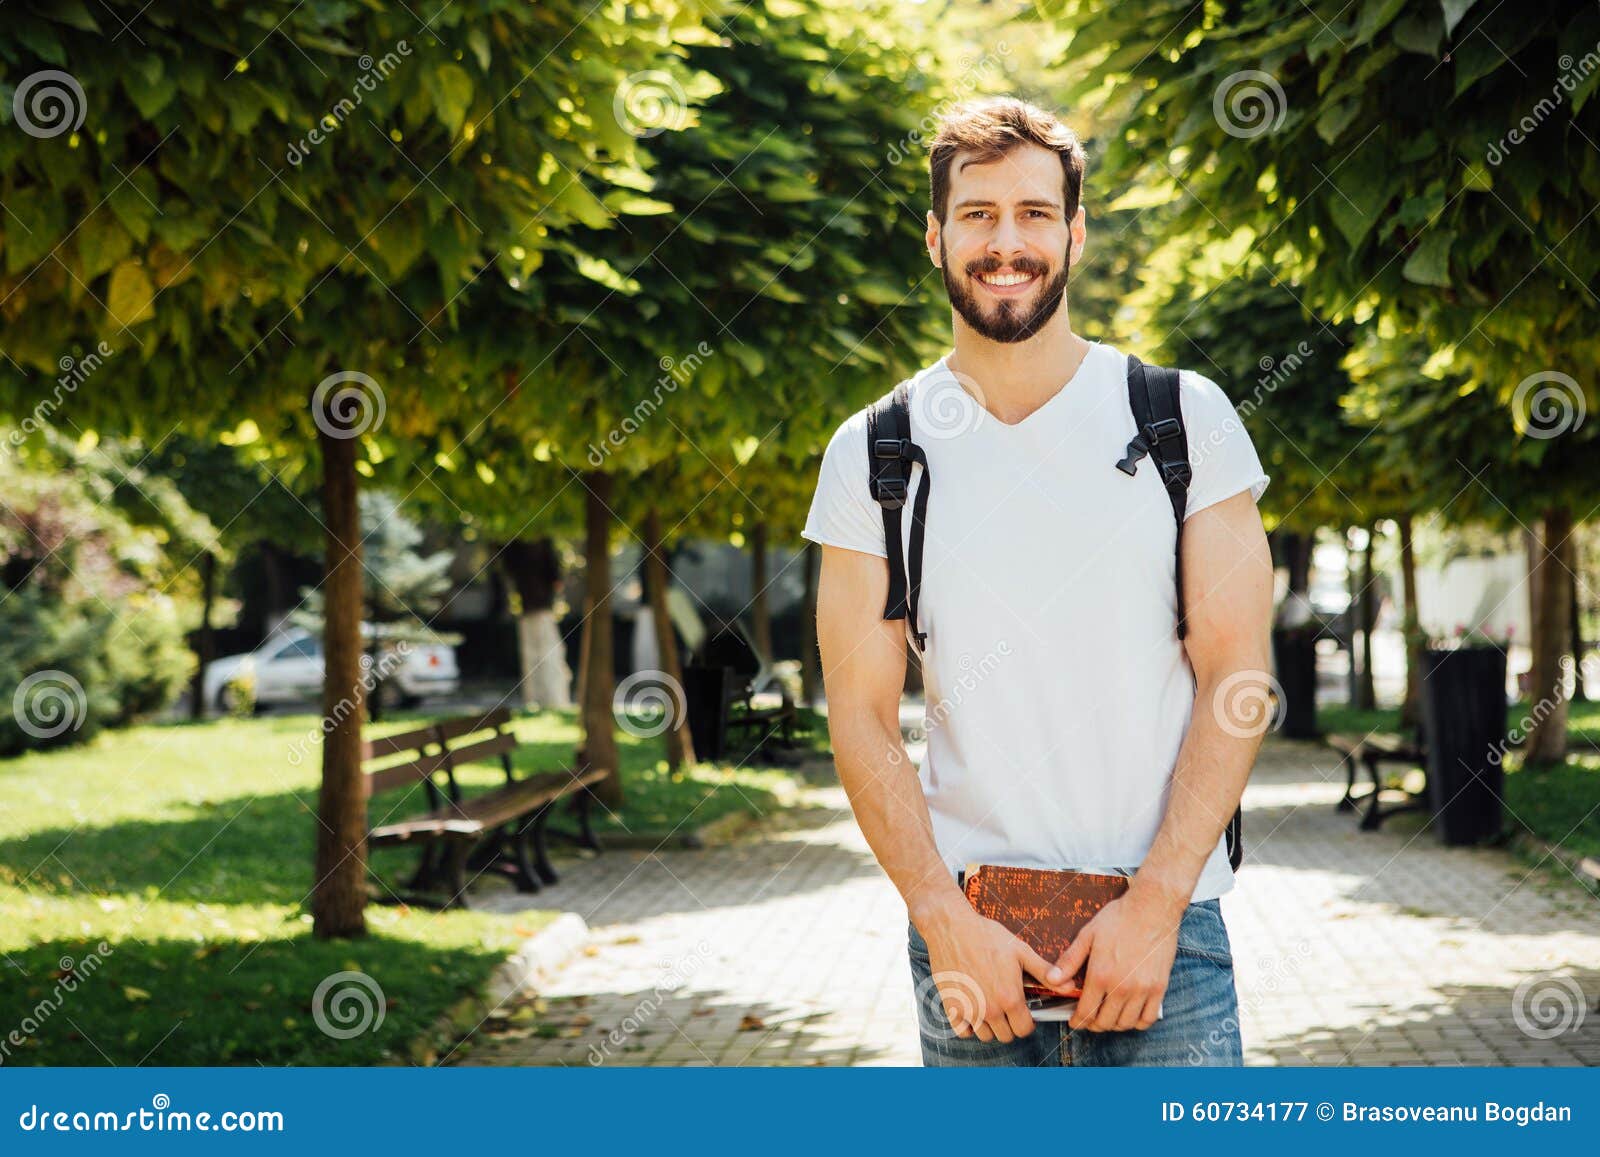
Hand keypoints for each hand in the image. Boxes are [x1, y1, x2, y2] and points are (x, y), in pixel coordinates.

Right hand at [918, 900, 1067, 1043]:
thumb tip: (1069, 986)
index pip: (1025, 1029)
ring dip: (990, 1026)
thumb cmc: (986, 936)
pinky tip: (972, 1009)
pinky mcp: (951, 1007)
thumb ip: (1044, 971)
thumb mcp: (1020, 951)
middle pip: (1006, 1036)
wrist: (951, 927)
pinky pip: (963, 1032)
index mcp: (1010, 997)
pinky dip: (969, 1026)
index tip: (1023, 1010)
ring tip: (990, 1005)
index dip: (1027, 1021)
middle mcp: (990, 1009)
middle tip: (1006, 1005)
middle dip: (1009, 1024)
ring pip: (986, 1036)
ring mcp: (969, 1010)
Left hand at [1055, 890, 1181, 1032]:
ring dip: (1114, 1025)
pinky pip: (1148, 1018)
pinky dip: (1137, 1022)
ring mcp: (1142, 989)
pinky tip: (1130, 1014)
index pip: (1086, 1011)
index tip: (1075, 1021)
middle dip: (1093, 1024)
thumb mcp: (1088, 935)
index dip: (1078, 1021)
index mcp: (1100, 974)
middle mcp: (1121, 987)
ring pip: (1125, 1023)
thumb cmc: (1119, 918)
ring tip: (1108, 1016)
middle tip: (1089, 1019)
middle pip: (1105, 1022)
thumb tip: (1051, 980)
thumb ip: (1069, 960)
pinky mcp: (1159, 988)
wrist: (1152, 907)